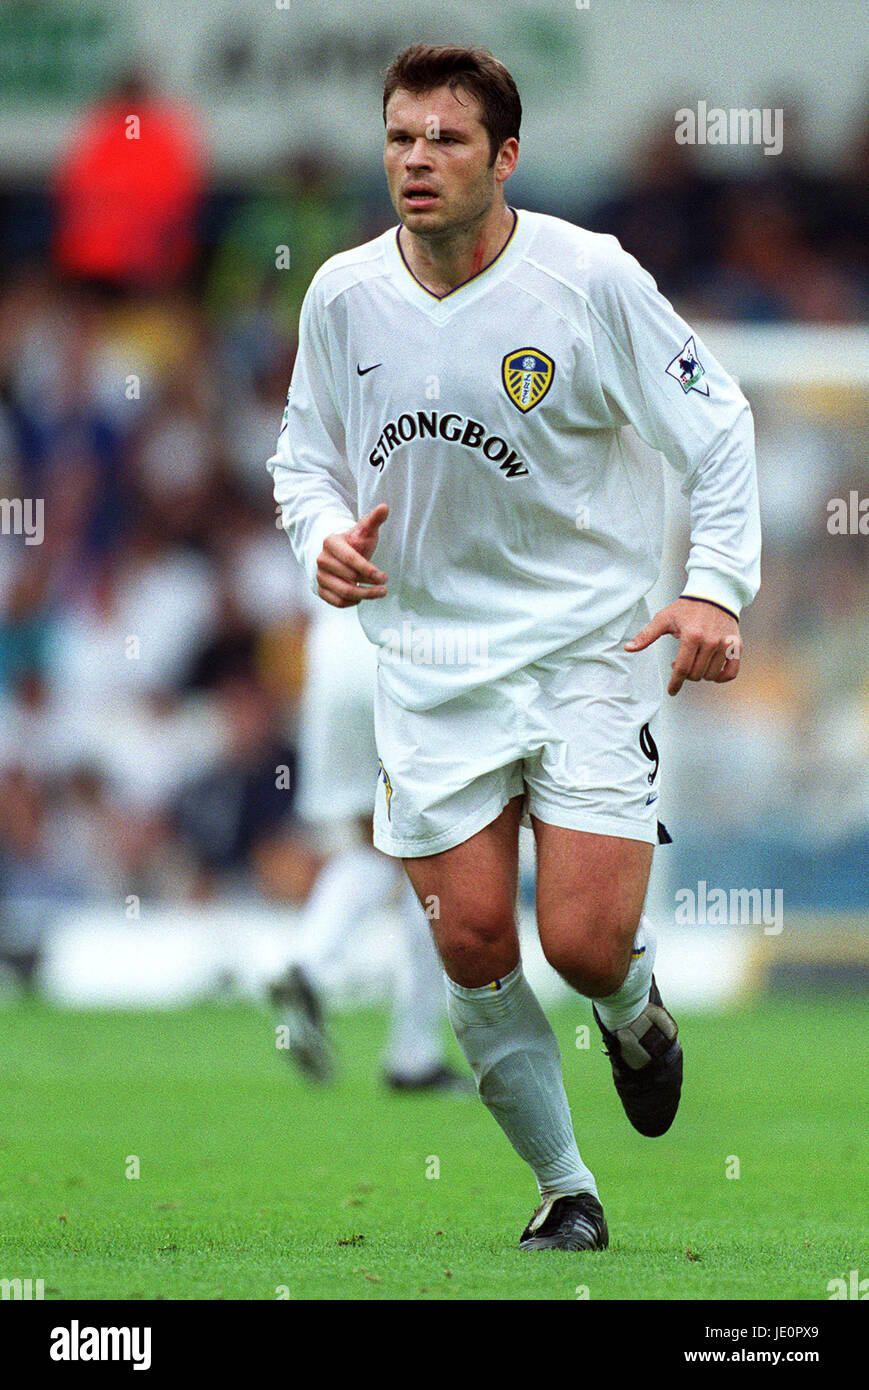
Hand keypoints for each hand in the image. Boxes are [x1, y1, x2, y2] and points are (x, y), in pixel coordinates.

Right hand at [316, 503, 388, 606]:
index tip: (384, 576)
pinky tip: (362, 598)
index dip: (369, 570)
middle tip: (385, 585)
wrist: (338, 554)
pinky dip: (352, 603)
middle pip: (350, 578)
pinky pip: (337, 602)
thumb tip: (385, 507)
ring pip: (345, 592)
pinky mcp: (320, 590)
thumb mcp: (364, 530)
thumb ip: (374, 520)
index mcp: (331, 542)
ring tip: (379, 593)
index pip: (351, 560)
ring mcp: (319, 575)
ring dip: (365, 596)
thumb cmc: (354, 542)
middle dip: (371, 583)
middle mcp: (321, 559)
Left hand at [625, 597, 741, 695]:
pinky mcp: (737, 646)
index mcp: (691, 635)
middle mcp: (710, 641)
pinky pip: (731, 672)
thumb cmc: (688, 607)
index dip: (675, 683)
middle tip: (682, 663)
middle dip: (686, 674)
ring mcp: (725, 644)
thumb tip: (629, 648)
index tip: (672, 690)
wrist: (714, 594)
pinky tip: (712, 671)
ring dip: (701, 674)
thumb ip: (646, 635)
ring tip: (695, 662)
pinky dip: (721, 677)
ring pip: (711, 675)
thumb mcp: (664, 619)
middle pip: (695, 674)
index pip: (682, 668)